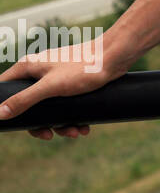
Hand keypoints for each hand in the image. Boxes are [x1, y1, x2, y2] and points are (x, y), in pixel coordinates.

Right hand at [0, 36, 124, 139]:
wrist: (116, 56)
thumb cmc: (83, 67)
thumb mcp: (50, 87)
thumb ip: (24, 99)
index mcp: (28, 67)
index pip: (4, 88)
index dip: (5, 107)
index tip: (15, 125)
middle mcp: (39, 72)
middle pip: (28, 104)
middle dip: (41, 123)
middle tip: (50, 135)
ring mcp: (56, 77)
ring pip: (50, 107)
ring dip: (61, 124)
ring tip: (76, 132)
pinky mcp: (72, 83)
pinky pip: (66, 105)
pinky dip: (73, 117)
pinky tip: (83, 127)